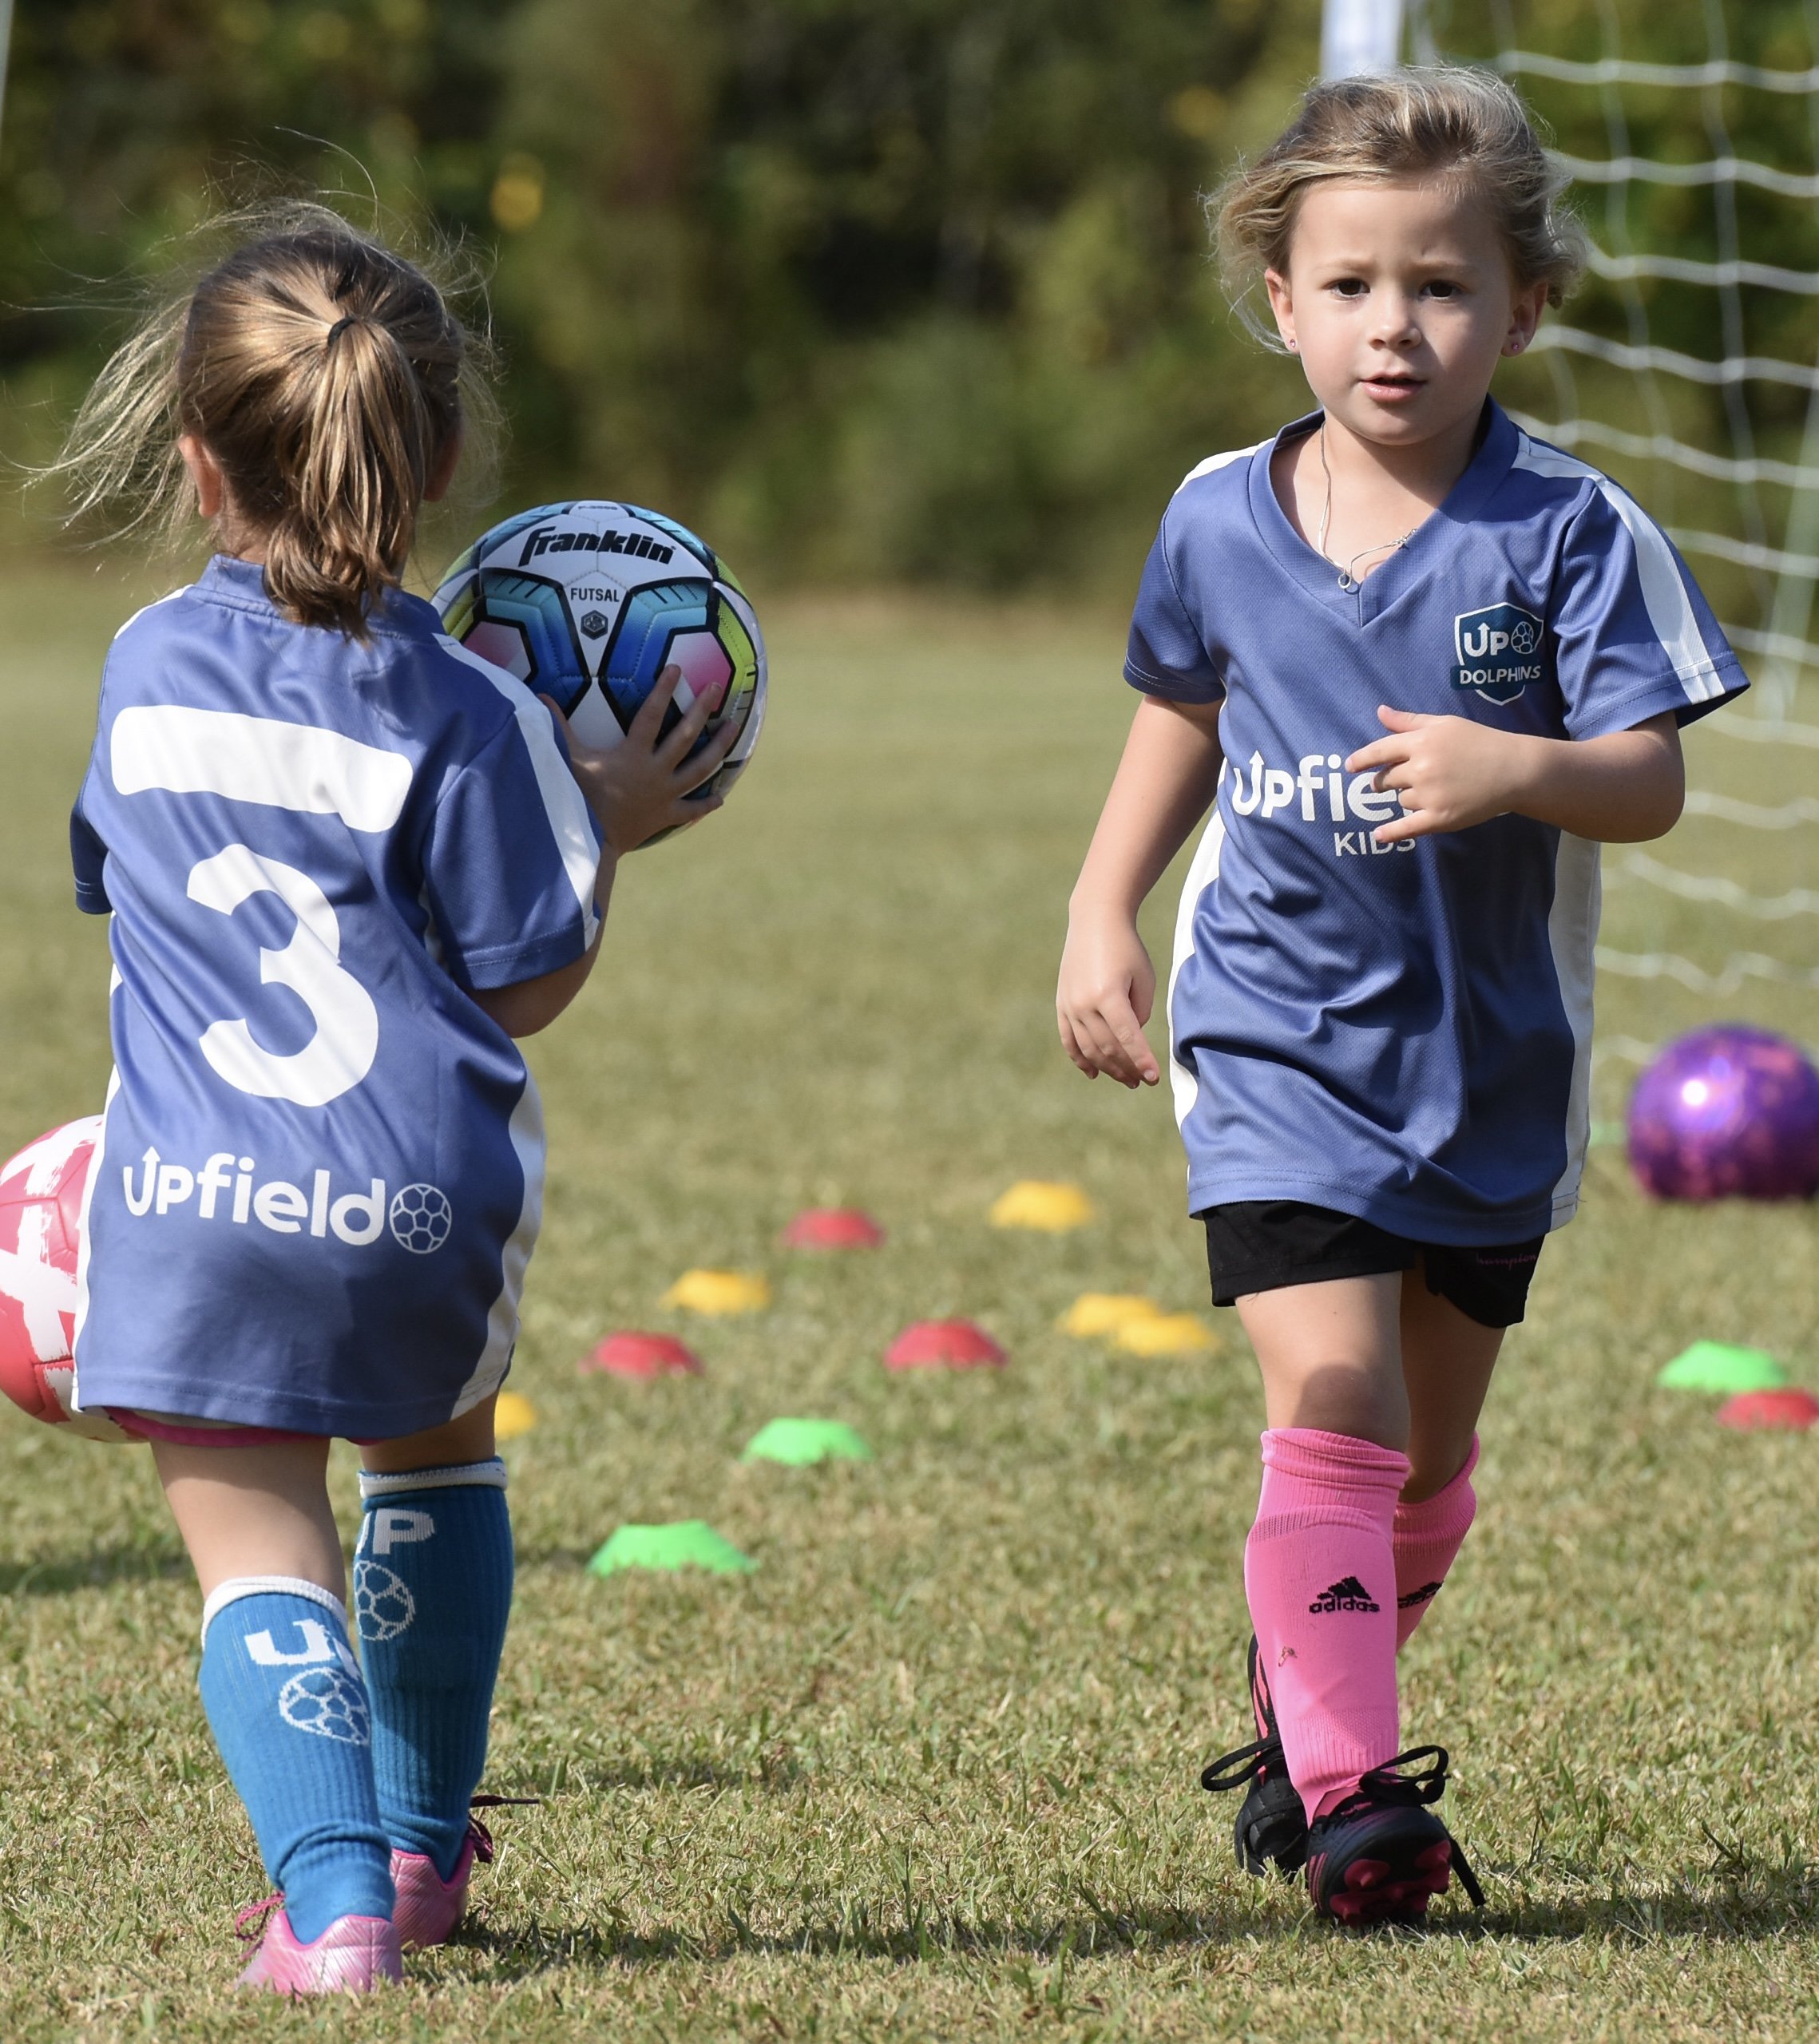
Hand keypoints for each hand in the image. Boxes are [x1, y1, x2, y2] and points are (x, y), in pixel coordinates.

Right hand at [543, 665, 738, 855]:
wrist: (591, 840)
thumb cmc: (578, 797)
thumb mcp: (567, 758)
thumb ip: (558, 727)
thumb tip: (538, 696)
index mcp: (633, 754)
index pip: (651, 714)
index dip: (664, 690)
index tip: (678, 668)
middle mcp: (656, 771)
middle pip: (686, 736)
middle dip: (702, 709)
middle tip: (718, 688)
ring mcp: (665, 794)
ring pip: (700, 768)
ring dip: (719, 747)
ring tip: (734, 728)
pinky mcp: (666, 816)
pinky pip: (691, 810)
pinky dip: (706, 805)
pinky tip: (721, 798)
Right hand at [1057, 905, 1159, 1087]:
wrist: (1094, 922)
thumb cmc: (1127, 948)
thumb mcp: (1144, 978)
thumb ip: (1140, 1012)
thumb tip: (1131, 1038)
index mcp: (1109, 995)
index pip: (1128, 1038)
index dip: (1142, 1061)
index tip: (1153, 1078)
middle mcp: (1085, 1004)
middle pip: (1107, 1048)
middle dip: (1127, 1068)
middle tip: (1142, 1081)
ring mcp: (1070, 1006)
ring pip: (1088, 1049)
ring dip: (1107, 1068)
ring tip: (1125, 1080)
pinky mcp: (1062, 1005)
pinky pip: (1068, 1040)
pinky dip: (1080, 1059)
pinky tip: (1093, 1073)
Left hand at [1344, 707, 1538, 843]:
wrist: (1514, 769)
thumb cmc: (1480, 742)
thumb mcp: (1444, 724)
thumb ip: (1409, 721)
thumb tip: (1380, 712)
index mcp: (1420, 742)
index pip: (1380, 751)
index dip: (1362, 759)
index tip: (1350, 767)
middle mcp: (1420, 768)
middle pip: (1388, 779)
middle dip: (1388, 781)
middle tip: (1399, 781)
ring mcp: (1428, 795)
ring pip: (1402, 800)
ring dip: (1410, 797)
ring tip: (1437, 790)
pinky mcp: (1439, 817)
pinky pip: (1407, 827)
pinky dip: (1391, 833)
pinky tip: (1379, 836)